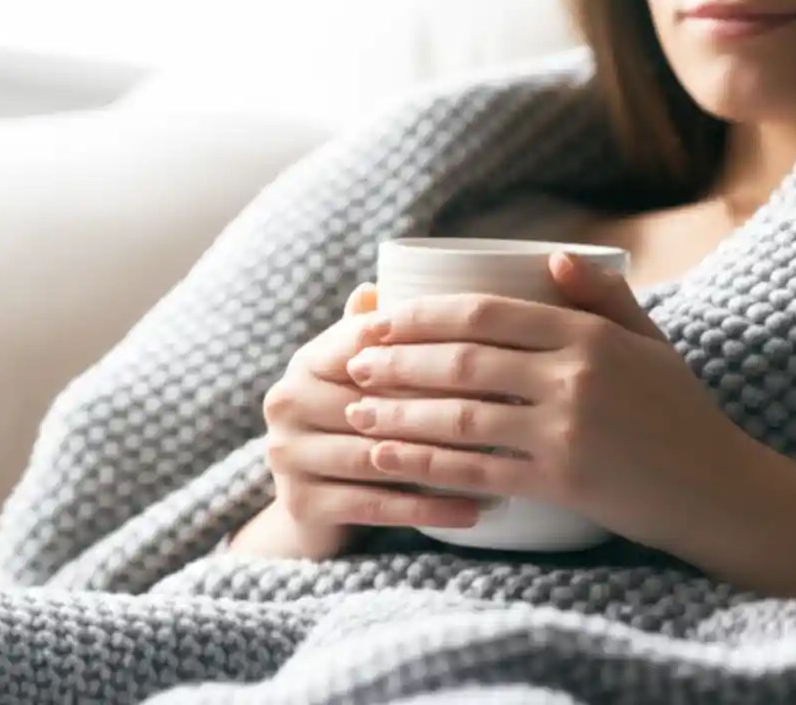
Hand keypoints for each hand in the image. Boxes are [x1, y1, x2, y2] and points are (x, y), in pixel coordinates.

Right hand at [229, 283, 482, 559]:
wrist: (313, 506)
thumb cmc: (355, 428)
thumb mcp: (361, 377)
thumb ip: (368, 334)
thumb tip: (375, 286)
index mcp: (307, 360)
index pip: (369, 344)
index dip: (429, 349)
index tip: (492, 355)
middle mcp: (287, 401)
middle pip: (377, 402)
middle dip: (446, 408)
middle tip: (509, 413)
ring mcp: (288, 453)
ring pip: (379, 455)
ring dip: (444, 462)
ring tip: (502, 462)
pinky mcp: (300, 502)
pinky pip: (375, 505)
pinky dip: (429, 508)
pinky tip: (474, 510)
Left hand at [339, 253, 756, 553]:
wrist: (717, 489)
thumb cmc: (679, 412)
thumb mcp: (650, 342)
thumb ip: (602, 297)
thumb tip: (552, 257)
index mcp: (587, 334)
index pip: (485, 312)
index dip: (422, 316)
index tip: (378, 320)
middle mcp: (572, 376)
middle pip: (462, 360)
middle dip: (397, 361)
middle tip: (353, 363)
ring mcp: (565, 430)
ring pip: (460, 416)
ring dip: (398, 414)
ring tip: (356, 411)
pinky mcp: (560, 481)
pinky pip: (477, 471)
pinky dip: (425, 466)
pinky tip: (387, 461)